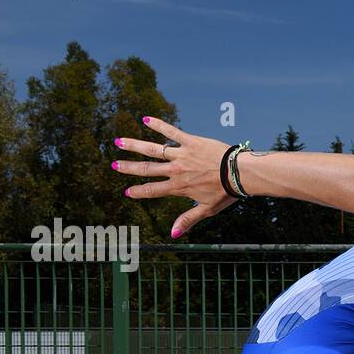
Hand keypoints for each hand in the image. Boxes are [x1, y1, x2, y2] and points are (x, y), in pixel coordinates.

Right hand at [112, 116, 235, 238]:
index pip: (153, 190)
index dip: (138, 192)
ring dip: (135, 145)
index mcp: (179, 187)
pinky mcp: (190, 141)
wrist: (238, 173)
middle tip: (114, 165)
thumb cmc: (225, 192)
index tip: (127, 191)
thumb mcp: (206, 210)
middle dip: (129, 168)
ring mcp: (182, 155)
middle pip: (147, 169)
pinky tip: (146, 119)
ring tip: (119, 141)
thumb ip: (188, 220)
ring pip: (153, 149)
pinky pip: (172, 132)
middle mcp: (176, 170)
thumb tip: (172, 233)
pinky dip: (159, 125)